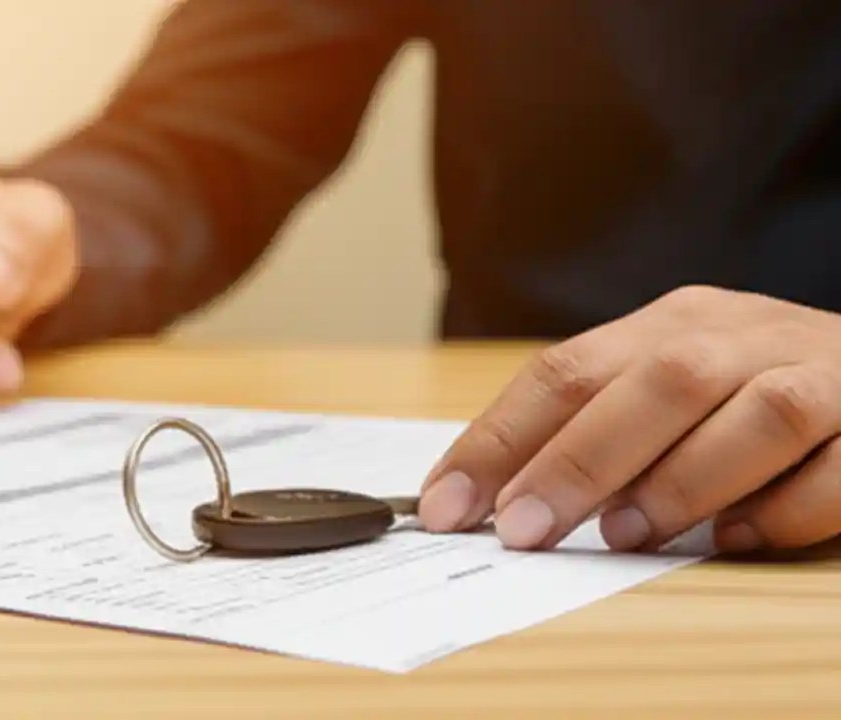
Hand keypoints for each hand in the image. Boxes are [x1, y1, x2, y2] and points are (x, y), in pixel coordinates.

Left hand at [419, 286, 840, 554]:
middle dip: (578, 461)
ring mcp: (819, 371)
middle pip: (655, 384)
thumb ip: (596, 428)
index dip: (499, 439)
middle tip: (522, 529)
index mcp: (670, 324)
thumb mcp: (666, 391)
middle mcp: (741, 335)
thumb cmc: (749, 392)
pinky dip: (786, 508)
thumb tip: (493, 501)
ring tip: (624, 537)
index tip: (445, 505)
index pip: (565, 371)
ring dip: (683, 480)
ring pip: (757, 413)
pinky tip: (736, 541)